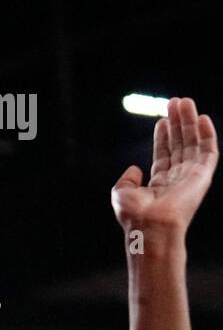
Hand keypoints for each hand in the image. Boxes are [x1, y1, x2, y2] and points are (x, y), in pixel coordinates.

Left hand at [112, 96, 217, 234]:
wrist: (151, 227)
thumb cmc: (135, 215)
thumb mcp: (121, 194)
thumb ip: (126, 179)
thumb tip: (135, 169)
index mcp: (159, 185)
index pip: (163, 155)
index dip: (162, 136)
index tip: (160, 119)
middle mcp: (176, 180)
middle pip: (179, 145)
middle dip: (177, 123)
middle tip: (174, 102)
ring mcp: (190, 178)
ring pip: (193, 143)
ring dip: (190, 122)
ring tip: (185, 102)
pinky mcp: (202, 177)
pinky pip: (209, 152)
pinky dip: (207, 134)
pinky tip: (202, 118)